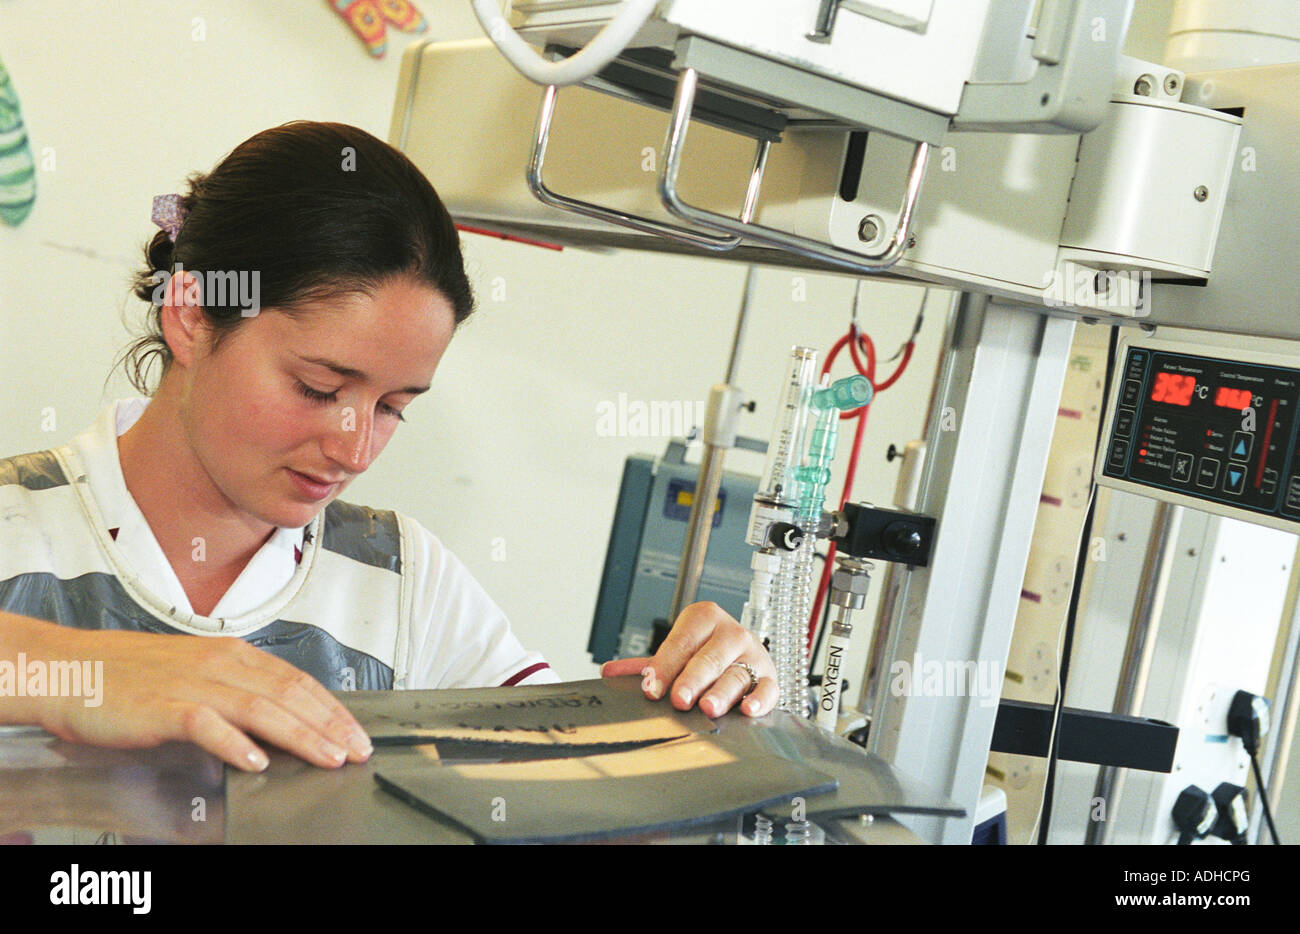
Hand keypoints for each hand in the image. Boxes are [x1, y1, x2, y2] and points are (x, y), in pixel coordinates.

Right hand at [6, 613, 371, 771]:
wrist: (70, 667)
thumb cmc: (130, 674)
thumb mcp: (196, 671)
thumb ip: (237, 690)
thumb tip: (281, 716)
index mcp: (232, 654)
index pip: (297, 681)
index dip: (332, 708)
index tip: (357, 732)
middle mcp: (220, 665)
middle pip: (289, 694)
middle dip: (330, 724)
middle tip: (358, 750)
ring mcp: (192, 684)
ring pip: (260, 708)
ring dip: (299, 735)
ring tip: (327, 757)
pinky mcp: (162, 707)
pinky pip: (205, 724)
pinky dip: (234, 742)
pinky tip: (256, 761)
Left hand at [601, 602, 776, 717]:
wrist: (742, 653)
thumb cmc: (704, 652)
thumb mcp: (675, 653)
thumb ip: (647, 665)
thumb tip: (609, 672)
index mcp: (704, 619)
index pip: (681, 642)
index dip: (665, 665)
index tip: (651, 687)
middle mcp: (731, 634)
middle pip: (710, 657)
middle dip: (693, 679)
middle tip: (678, 699)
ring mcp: (753, 655)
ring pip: (737, 674)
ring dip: (722, 692)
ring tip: (708, 708)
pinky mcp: (770, 678)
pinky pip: (768, 689)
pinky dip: (759, 700)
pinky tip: (747, 710)